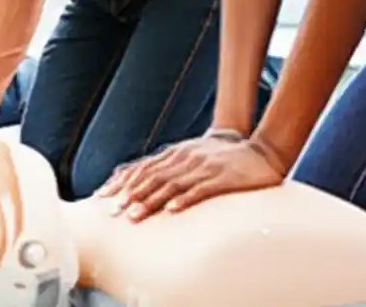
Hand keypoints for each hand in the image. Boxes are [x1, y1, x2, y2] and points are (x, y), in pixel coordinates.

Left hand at [96, 131, 289, 221]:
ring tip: (135, 214)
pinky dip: (185, 199)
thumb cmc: (222, 157)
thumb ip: (168, 166)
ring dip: (151, 200)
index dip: (122, 182)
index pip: (143, 167)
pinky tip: (172, 210)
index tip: (104, 197)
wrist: (261, 150)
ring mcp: (204, 168)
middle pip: (152, 176)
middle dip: (130, 194)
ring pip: (171, 184)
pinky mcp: (222, 179)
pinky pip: (200, 189)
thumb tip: (141, 179)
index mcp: (177, 154)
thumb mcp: (192, 156)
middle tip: (113, 211)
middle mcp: (186, 159)